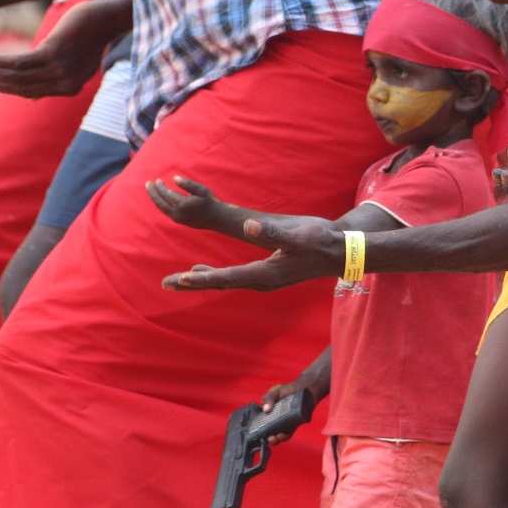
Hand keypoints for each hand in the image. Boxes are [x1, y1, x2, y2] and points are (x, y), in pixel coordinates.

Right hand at [0, 0, 125, 97]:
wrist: (105, 19)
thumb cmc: (88, 38)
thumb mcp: (74, 63)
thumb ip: (55, 79)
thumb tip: (31, 96)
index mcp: (69, 89)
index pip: (29, 93)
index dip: (4, 88)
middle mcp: (65, 84)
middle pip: (20, 87)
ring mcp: (60, 70)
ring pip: (18, 76)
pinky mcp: (54, 54)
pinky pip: (21, 62)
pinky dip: (1, 62)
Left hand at [146, 174, 248, 236]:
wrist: (215, 218)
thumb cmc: (209, 201)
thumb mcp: (201, 190)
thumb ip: (188, 184)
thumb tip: (174, 178)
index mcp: (183, 204)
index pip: (167, 194)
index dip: (161, 187)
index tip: (158, 180)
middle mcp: (177, 213)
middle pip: (160, 202)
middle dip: (153, 192)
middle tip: (147, 183)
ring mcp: (177, 218)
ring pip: (161, 208)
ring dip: (155, 198)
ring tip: (151, 190)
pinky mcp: (178, 220)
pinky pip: (165, 211)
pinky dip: (160, 204)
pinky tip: (159, 198)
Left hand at [160, 215, 340, 291]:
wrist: (342, 254)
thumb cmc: (322, 243)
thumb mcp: (298, 236)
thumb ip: (272, 232)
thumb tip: (248, 225)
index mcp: (265, 273)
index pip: (227, 277)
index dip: (203, 277)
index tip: (179, 278)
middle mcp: (262, 281)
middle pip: (222, 282)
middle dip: (194, 282)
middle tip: (166, 283)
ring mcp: (266, 279)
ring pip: (228, 281)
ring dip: (203, 279)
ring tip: (181, 279)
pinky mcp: (269, 274)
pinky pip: (236, 277)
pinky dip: (218, 275)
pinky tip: (209, 271)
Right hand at [255, 375, 322, 444]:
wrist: (305, 388)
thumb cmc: (288, 389)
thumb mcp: (275, 391)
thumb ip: (268, 398)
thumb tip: (266, 410)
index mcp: (269, 413)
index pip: (261, 423)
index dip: (258, 429)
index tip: (257, 432)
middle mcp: (276, 420)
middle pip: (270, 432)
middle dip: (268, 437)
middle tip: (269, 437)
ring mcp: (286, 423)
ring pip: (279, 434)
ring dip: (277, 438)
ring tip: (276, 437)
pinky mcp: (294, 424)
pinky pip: (289, 433)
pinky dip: (285, 435)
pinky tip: (283, 434)